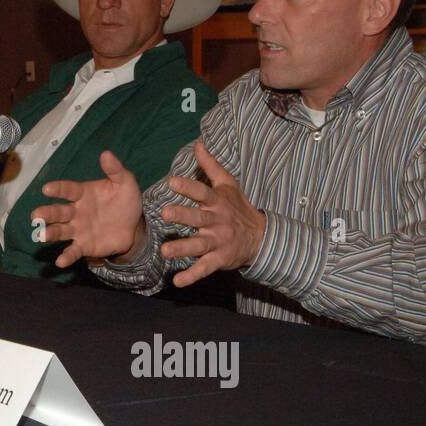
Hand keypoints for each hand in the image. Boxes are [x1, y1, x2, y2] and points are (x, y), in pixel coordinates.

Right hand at [31, 151, 143, 267]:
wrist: (134, 226)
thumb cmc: (125, 201)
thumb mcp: (125, 182)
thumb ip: (115, 169)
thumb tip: (106, 154)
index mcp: (83, 194)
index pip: (68, 190)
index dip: (58, 189)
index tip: (47, 189)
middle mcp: (76, 211)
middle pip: (58, 212)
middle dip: (47, 213)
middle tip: (36, 215)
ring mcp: (78, 229)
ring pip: (60, 231)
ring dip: (50, 233)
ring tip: (41, 236)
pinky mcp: (84, 245)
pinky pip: (73, 250)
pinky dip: (66, 256)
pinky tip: (60, 262)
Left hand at [159, 141, 265, 286]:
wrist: (262, 237)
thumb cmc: (238, 207)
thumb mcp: (228, 184)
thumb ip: (210, 166)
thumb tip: (197, 143)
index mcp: (218, 202)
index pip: (202, 192)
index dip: (188, 187)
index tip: (171, 181)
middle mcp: (217, 222)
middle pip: (199, 218)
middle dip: (182, 215)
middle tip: (163, 213)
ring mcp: (219, 242)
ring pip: (199, 245)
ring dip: (182, 248)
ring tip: (165, 251)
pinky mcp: (220, 259)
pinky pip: (204, 268)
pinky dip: (192, 276)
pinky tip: (177, 282)